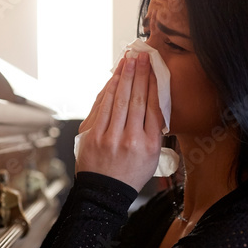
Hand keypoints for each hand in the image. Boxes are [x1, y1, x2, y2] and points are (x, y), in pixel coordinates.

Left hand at [77, 52, 163, 191]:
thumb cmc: (131, 173)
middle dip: (139, 73)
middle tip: (142, 55)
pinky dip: (108, 89)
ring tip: (129, 60)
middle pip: (136, 98)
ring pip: (119, 99)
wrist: (105, 192)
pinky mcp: (93, 135)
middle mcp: (131, 139)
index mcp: (150, 144)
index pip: (153, 106)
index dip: (153, 83)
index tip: (154, 68)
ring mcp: (110, 137)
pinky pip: (102, 106)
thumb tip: (154, 99)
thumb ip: (154, 129)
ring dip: (124, 76)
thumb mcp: (152, 156)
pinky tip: (114, 78)